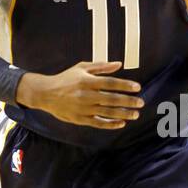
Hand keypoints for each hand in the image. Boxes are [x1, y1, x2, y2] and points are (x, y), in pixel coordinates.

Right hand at [17, 62, 143, 127]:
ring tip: (135, 114)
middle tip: (141, 103)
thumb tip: (119, 64)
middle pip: (111, 99)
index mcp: (87, 81)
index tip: (137, 87)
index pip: (110, 83)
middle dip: (128, 101)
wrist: (45, 94)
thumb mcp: (81, 68)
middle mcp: (85, 95)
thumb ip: (101, 66)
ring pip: (107, 112)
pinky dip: (110, 124)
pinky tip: (121, 123)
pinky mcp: (80, 119)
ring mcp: (83, 108)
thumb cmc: (66, 78)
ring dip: (123, 114)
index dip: (125, 85)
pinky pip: (98, 123)